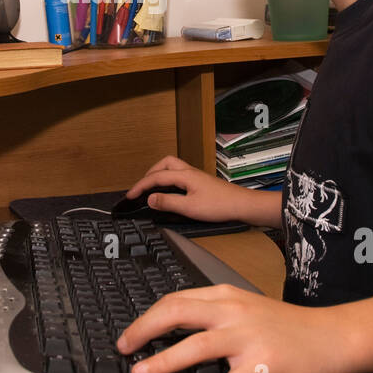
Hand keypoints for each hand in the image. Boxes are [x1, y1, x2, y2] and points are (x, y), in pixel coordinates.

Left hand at [115, 283, 343, 372]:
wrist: (332, 335)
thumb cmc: (290, 326)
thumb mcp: (247, 309)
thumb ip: (217, 315)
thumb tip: (179, 330)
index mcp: (226, 296)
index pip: (176, 300)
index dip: (148, 316)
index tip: (130, 333)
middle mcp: (233, 311)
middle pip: (177, 313)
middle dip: (144, 329)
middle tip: (125, 348)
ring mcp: (248, 336)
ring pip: (196, 345)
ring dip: (163, 361)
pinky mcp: (264, 363)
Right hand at [124, 155, 276, 225]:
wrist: (242, 205)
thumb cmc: (220, 206)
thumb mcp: (190, 207)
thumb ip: (168, 202)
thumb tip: (149, 198)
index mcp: (185, 175)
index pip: (156, 177)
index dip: (141, 186)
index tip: (130, 195)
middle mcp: (190, 172)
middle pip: (164, 164)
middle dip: (150, 173)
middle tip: (141, 187)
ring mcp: (196, 176)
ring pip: (173, 168)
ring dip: (160, 175)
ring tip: (153, 187)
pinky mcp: (201, 182)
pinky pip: (180, 175)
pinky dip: (170, 180)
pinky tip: (171, 191)